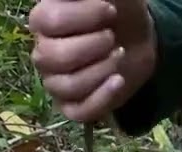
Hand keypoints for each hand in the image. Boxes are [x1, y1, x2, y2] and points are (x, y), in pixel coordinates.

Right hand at [27, 0, 156, 121]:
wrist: (137, 38)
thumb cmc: (118, 9)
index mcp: (44, 21)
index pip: (49, 21)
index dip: (84, 16)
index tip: (110, 10)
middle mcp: (43, 52)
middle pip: (53, 57)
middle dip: (92, 45)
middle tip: (112, 36)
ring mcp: (56, 82)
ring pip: (67, 85)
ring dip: (101, 70)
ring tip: (119, 54)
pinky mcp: (73, 106)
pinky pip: (79, 111)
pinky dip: (102, 97)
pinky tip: (119, 80)